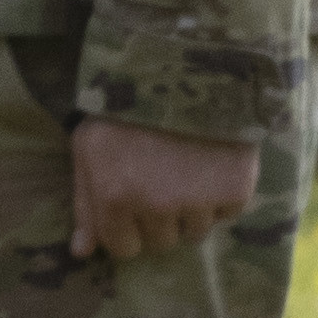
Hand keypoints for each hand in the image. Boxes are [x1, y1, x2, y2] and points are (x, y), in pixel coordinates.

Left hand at [64, 115, 260, 262]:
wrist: (185, 64)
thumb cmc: (127, 106)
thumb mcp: (90, 147)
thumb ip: (85, 203)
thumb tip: (82, 252)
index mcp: (115, 198)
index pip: (125, 249)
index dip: (129, 227)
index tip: (135, 201)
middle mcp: (157, 207)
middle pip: (162, 242)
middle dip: (160, 218)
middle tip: (163, 177)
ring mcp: (199, 200)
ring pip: (196, 231)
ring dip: (193, 209)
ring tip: (189, 168)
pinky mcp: (235, 189)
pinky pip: (228, 213)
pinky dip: (222, 196)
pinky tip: (213, 164)